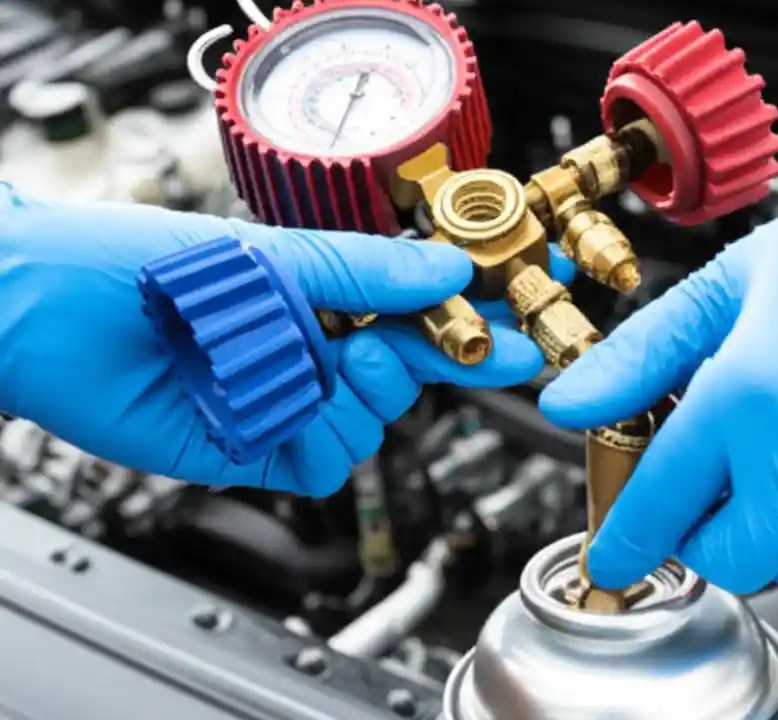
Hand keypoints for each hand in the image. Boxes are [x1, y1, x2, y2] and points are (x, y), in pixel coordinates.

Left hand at [0, 186, 570, 495]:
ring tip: (323, 363)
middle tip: (452, 345)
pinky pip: (329, 461)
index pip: (429, 303)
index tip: (538, 303)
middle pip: (418, 369)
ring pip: (377, 421)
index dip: (486, 308)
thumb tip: (448, 276)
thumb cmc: (151, 266)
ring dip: (361, 396)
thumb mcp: (277, 254)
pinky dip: (317, 440)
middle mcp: (318, 345)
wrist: (58, 319)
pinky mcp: (265, 447)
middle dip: (436, 358)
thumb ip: (370, 272)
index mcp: (329, 291)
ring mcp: (294, 398)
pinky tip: (286, 409)